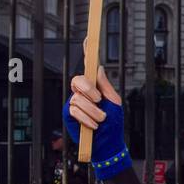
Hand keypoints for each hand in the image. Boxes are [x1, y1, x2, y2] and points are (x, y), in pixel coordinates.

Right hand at [64, 60, 130, 177]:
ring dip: (93, 111)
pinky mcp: (69, 115)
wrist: (108, 144)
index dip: (87, 52)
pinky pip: (75, 110)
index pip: (89, 67)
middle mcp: (83, 92)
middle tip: (99, 101)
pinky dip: (87, 119)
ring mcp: (75, 102)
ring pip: (78, 98)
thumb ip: (105, 86)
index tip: (88, 38)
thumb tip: (99, 68)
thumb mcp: (114, 103)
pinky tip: (93, 126)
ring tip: (101, 120)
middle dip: (89, 90)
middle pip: (78, 79)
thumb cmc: (113, 124)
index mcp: (95, 87)